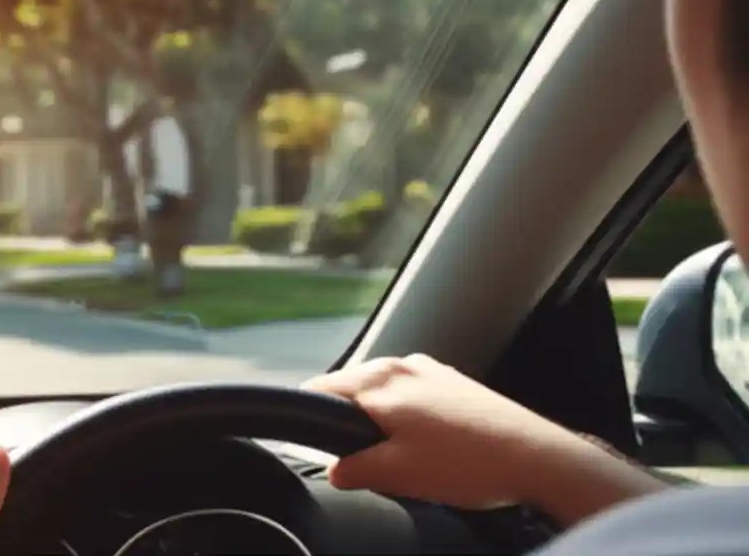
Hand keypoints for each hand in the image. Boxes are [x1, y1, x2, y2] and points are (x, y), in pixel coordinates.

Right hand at [304, 354, 664, 522]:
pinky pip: (414, 394)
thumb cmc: (469, 464)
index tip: (303, 436)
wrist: (538, 458)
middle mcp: (402, 365)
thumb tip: (336, 470)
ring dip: (380, 420)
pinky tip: (428, 448)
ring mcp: (432, 369)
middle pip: (352, 388)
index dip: (307, 415)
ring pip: (384, 392)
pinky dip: (408, 417)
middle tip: (355, 460)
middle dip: (347, 421)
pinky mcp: (455, 382)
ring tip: (398, 458)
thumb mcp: (398, 476)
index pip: (321, 388)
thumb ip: (354, 469)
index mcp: (380, 382)